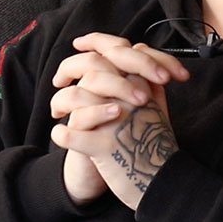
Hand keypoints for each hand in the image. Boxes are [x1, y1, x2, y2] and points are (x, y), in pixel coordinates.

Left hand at [51, 33, 188, 208]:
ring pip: (79, 96)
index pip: (118, 49)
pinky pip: (74, 135)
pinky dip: (63, 134)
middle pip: (93, 66)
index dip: (95, 41)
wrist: (164, 180)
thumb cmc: (158, 143)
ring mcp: (118, 121)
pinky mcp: (107, 148)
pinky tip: (59, 134)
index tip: (79, 44)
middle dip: (69, 68)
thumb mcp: (158, 105)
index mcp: (143, 84)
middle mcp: (131, 97)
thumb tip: (138, 56)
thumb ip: (147, 80)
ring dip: (61, 102)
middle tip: (58, 81)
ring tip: (57, 114)